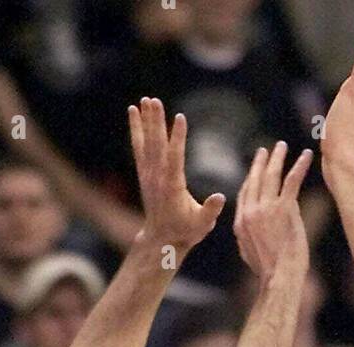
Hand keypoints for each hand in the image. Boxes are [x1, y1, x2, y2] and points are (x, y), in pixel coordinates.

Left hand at [128, 96, 225, 257]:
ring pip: (147, 142)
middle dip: (156, 123)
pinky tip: (134, 111)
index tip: (180, 118)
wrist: (161, 239)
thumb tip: (220, 197)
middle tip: (155, 101)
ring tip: (146, 99)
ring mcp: (149, 174)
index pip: (175, 158)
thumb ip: (210, 210)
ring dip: (146, 120)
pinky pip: (138, 146)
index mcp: (173, 187)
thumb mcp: (202, 225)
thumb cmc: (186, 231)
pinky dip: (136, 129)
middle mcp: (158, 178)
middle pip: (157, 145)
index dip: (178, 138)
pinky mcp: (144, 172)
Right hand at [234, 142, 311, 279]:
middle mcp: (250, 211)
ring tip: (282, 146)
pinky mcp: (283, 209)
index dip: (251, 178)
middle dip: (261, 162)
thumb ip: (247, 236)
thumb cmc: (269, 272)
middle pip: (255, 179)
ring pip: (271, 176)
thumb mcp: (249, 253)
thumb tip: (249, 229)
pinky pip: (292, 181)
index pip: (245, 193)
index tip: (256, 169)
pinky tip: (306, 155)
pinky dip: (299, 166)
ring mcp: (266, 209)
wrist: (279, 278)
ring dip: (277, 158)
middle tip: (266, 150)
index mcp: (240, 222)